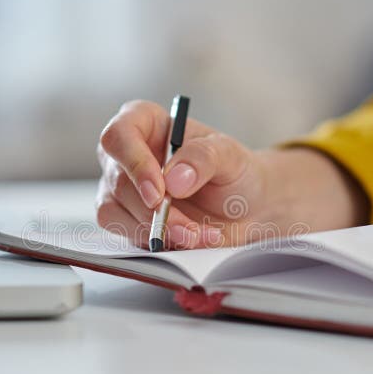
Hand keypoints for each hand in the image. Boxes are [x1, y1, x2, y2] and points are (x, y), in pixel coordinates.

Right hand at [96, 100, 368, 248]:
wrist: (260, 212)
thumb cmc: (246, 176)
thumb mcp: (235, 159)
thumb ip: (205, 160)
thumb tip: (175, 176)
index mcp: (147, 128)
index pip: (118, 135)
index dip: (132, 162)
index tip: (161, 189)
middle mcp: (131, 160)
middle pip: (112, 179)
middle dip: (151, 208)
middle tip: (188, 227)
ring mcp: (129, 196)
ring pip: (113, 212)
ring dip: (154, 231)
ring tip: (199, 237)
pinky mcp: (136, 227)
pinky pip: (128, 238)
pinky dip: (156, 245)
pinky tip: (193, 243)